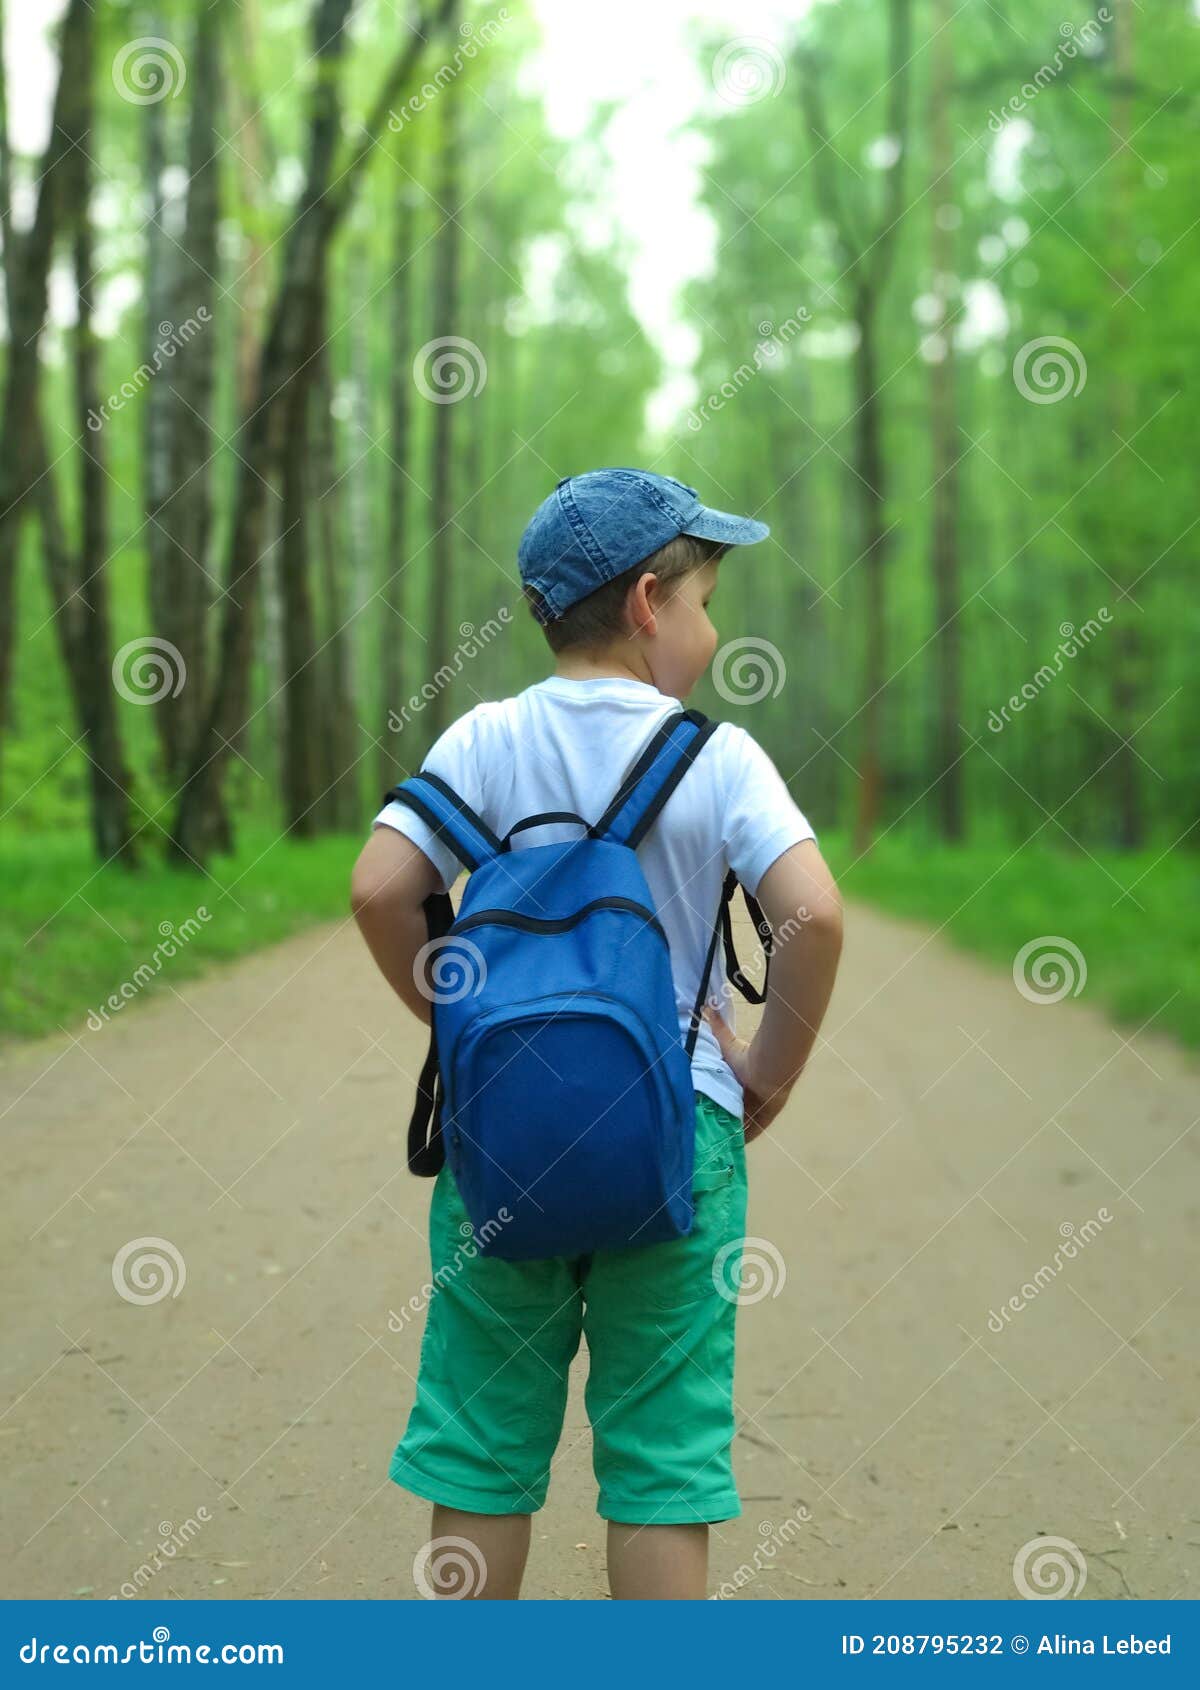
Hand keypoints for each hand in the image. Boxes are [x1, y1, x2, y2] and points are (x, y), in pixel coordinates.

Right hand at [702, 1004, 791, 1142]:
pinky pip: (752, 1133)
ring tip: (716, 1141)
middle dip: (727, 1121)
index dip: (725, 1105)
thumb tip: (706, 1006)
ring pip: (744, 1124)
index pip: (735, 1097)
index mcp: (747, 1083)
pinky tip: (731, 1148)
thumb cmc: (752, 1056)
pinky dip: (743, 1140)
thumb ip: (719, 1028)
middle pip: (739, 1113)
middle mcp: (754, 1097)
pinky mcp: (765, 1119)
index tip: (712, 1112)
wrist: (772, 1065)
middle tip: (709, 1130)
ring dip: (733, 1132)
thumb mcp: (729, 1045)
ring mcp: (761, 1109)